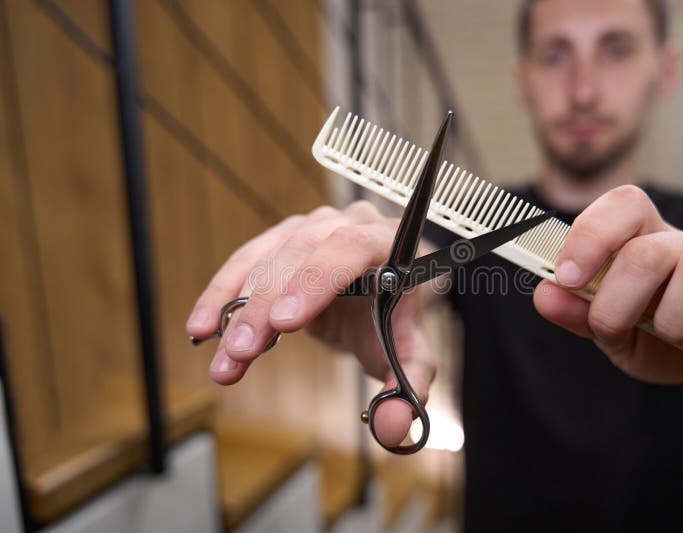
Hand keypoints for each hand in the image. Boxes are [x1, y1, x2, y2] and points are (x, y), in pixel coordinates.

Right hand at [186, 201, 435, 445]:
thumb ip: (409, 386)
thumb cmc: (398, 315)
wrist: (383, 291)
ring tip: (223, 357)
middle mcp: (347, 223)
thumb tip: (392, 427)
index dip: (315, 281)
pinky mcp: (282, 239)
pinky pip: (245, 261)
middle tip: (241, 352)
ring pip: (268, 258)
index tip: (284, 322)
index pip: (351, 248)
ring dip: (238, 308)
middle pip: (301, 254)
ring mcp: (311, 227)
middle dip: (265, 305)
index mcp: (387, 242)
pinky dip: (221, 294)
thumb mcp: (412, 352)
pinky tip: (203, 327)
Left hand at [533, 185, 682, 403]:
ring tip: (680, 338)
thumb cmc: (678, 336)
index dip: (589, 235)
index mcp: (651, 241)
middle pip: (648, 250)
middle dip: (618, 300)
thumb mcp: (621, 331)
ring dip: (677, 320)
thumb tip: (543, 295)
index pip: (624, 204)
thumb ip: (581, 313)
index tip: (566, 276)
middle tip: (616, 328)